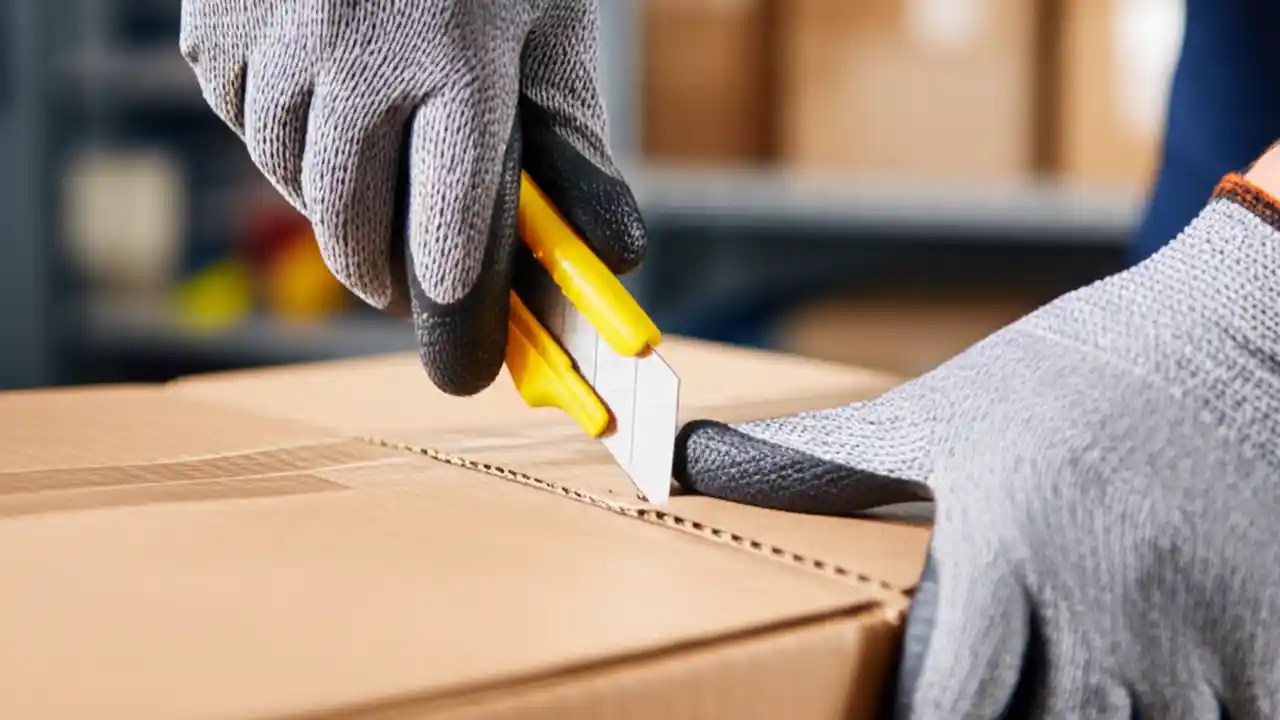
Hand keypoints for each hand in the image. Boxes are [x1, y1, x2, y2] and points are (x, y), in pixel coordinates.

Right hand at [179, 0, 645, 394]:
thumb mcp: (547, 32)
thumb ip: (573, 145)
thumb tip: (617, 256)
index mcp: (460, 60)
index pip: (450, 212)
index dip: (451, 290)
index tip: (455, 340)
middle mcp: (359, 52)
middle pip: (350, 219)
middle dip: (377, 273)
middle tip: (399, 288)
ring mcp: (279, 37)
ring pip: (286, 175)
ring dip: (326, 201)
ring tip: (361, 184)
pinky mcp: (217, 24)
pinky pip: (238, 117)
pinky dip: (274, 133)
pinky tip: (314, 105)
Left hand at [676, 174, 1279, 716]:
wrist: (1251, 333)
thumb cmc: (1082, 375)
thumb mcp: (939, 412)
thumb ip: (808, 463)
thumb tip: (684, 464)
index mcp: (1005, 567)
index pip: (935, 717)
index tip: (854, 711)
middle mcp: (1104, 629)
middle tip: (956, 693)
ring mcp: (1201, 661)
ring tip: (1031, 682)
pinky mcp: (1269, 669)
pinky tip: (1111, 686)